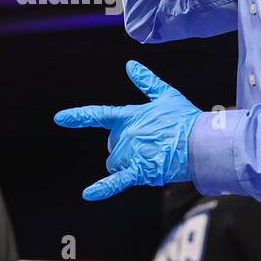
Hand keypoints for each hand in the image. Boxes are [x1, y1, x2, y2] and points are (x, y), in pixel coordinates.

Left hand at [54, 61, 199, 200]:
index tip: (59, 118)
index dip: (78, 116)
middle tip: (152, 144)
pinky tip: (88, 194)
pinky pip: (117, 181)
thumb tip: (130, 65)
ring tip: (155, 157)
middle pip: (113, 147)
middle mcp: (126, 135)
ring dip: (130, 164)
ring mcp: (131, 153)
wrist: (201, 142)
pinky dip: (102, 189)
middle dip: (126, 148)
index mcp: (129, 116)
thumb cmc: (186, 119)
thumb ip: (146, 82)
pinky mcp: (140, 171)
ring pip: (117, 164)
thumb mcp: (166, 96)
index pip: (99, 114)